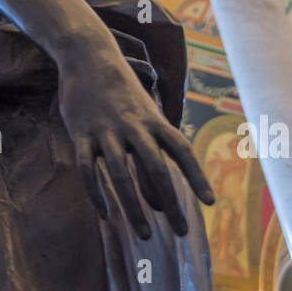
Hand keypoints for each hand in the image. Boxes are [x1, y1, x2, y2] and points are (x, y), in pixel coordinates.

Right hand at [57, 53, 215, 239]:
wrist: (88, 55)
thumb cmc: (120, 90)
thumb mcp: (142, 115)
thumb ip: (151, 154)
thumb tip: (160, 200)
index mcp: (153, 120)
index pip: (181, 151)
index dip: (196, 176)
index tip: (209, 203)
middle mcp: (133, 126)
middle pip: (156, 169)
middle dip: (170, 202)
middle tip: (181, 231)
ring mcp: (106, 130)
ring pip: (122, 174)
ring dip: (134, 207)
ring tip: (146, 234)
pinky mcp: (81, 133)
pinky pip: (88, 169)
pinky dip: (96, 193)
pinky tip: (104, 214)